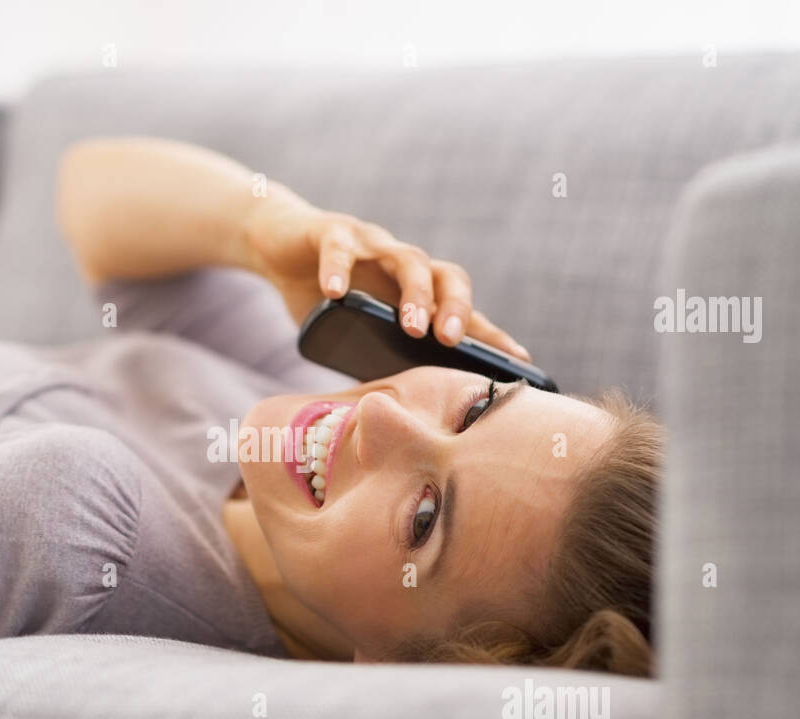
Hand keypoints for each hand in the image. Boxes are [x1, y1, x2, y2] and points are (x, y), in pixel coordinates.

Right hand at [244, 196, 530, 360]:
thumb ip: (379, 356)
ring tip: (410, 327)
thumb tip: (398, 405)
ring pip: (408, 261)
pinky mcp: (332, 232)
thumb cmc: (325, 294)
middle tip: (452, 341)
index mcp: (415, 291)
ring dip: (414, 294)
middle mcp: (403, 264)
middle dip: (456, 309)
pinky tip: (336, 293)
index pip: (463, 312)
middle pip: (447, 277)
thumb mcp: (356, 331)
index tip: (520, 360)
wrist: (280, 246)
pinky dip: (339, 269)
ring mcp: (372, 245)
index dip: (491, 334)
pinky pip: (340, 249)